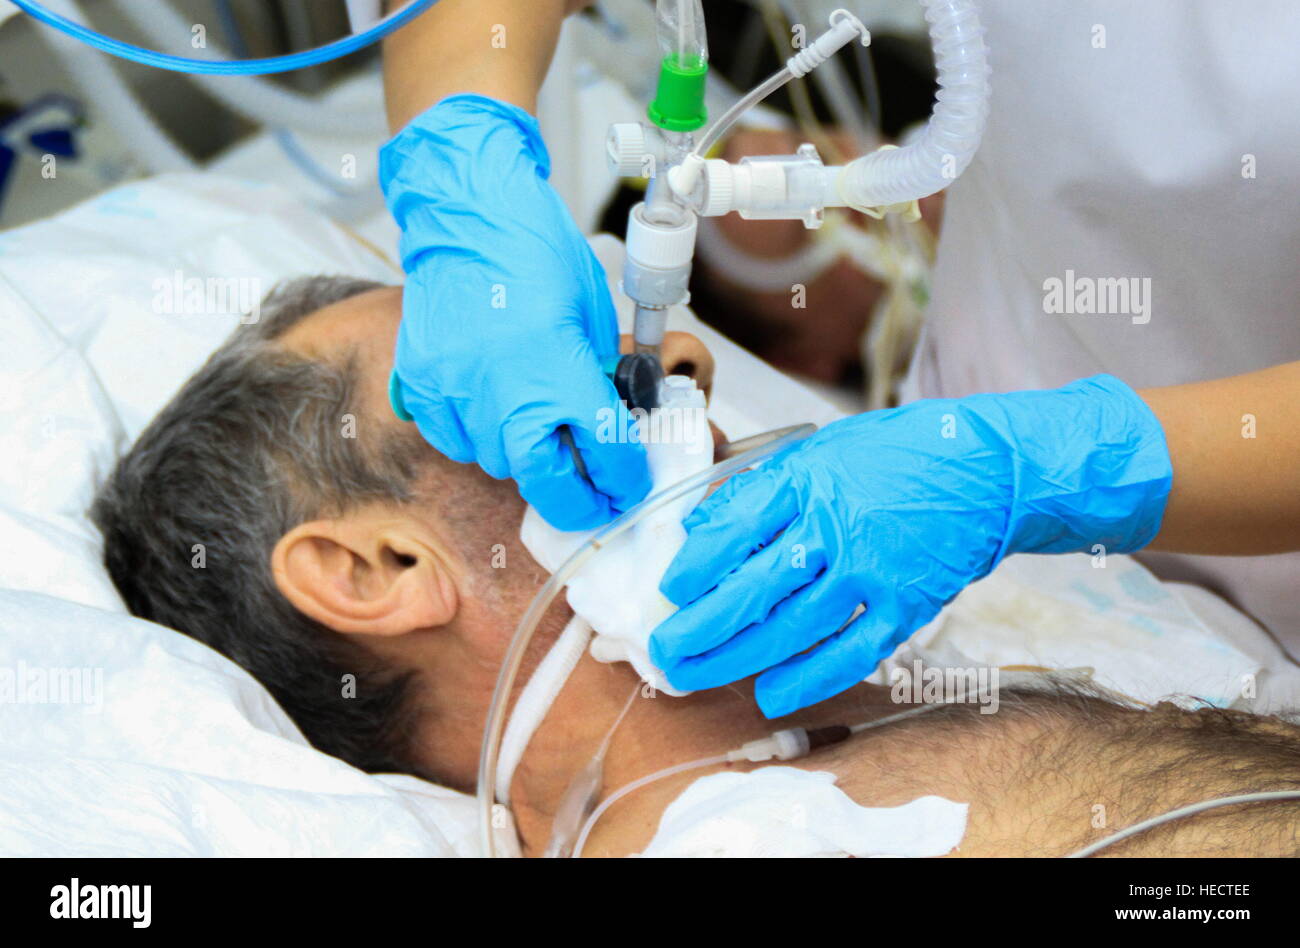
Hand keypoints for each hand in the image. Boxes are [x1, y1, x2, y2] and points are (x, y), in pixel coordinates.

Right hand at [381, 95, 650, 529]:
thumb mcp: (591, 314)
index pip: (606, 453)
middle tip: (593, 500)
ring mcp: (459, 396)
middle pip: (547, 484)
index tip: (629, 485)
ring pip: (498, 462)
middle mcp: (508, 397)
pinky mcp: (424, 388)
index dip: (624, 478)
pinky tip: (491, 410)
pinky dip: (476, 435)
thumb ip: (597, 375)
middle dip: (576, 502)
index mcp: (562, 375)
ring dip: (524, 457)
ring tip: (538, 430)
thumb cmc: (536, 250)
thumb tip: (605, 419)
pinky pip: (454, 439)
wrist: (467, 214)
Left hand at [649, 375, 1171, 716]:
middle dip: (700, 626)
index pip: (737, 527)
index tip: (668, 590)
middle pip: (755, 586)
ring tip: (694, 676)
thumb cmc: (899, 453)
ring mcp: (875, 570)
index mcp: (809, 479)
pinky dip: (809, 678)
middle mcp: (838, 525)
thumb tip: (699, 525)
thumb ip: (762, 487)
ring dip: (737, 658)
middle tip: (663, 652)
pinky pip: (851, 651)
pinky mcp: (907, 605)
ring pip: (792, 626)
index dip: (696, 565)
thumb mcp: (822, 449)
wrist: (989, 468)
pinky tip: (770, 694)